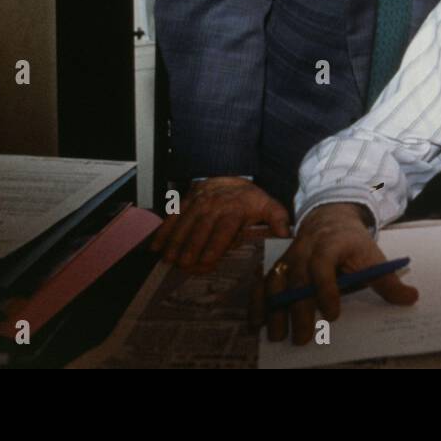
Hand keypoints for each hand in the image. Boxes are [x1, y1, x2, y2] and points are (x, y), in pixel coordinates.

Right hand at [150, 177, 290, 272]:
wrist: (233, 176)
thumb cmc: (251, 199)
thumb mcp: (269, 206)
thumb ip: (278, 219)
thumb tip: (285, 234)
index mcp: (235, 209)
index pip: (224, 229)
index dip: (215, 245)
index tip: (206, 260)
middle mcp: (215, 205)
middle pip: (202, 227)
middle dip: (191, 246)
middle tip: (183, 263)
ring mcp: (199, 202)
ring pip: (185, 222)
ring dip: (175, 241)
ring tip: (168, 258)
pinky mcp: (187, 200)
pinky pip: (173, 215)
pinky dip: (163, 230)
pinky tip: (156, 246)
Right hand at [250, 203, 417, 344]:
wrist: (330, 218)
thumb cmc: (353, 243)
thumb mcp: (373, 256)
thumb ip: (388, 281)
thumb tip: (411, 298)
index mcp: (331, 243)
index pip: (324, 264)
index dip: (326, 289)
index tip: (333, 314)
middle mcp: (305, 248)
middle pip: (297, 278)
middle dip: (299, 309)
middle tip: (304, 337)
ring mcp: (288, 257)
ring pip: (276, 281)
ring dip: (274, 309)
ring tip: (277, 336)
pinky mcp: (278, 265)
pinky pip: (262, 282)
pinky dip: (257, 301)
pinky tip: (256, 322)